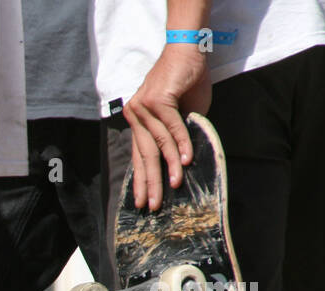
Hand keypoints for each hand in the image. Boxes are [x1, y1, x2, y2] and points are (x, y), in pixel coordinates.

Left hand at [122, 46, 211, 209]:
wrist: (188, 51)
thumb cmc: (187, 83)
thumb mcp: (183, 115)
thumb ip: (178, 135)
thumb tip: (182, 161)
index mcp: (137, 121)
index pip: (138, 155)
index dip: (140, 179)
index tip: (141, 201)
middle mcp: (136, 115)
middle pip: (143, 155)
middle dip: (148, 182)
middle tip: (151, 206)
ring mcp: (144, 107)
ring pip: (158, 144)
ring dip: (168, 167)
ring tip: (173, 186)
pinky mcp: (158, 99)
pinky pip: (171, 128)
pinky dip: (180, 144)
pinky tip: (185, 161)